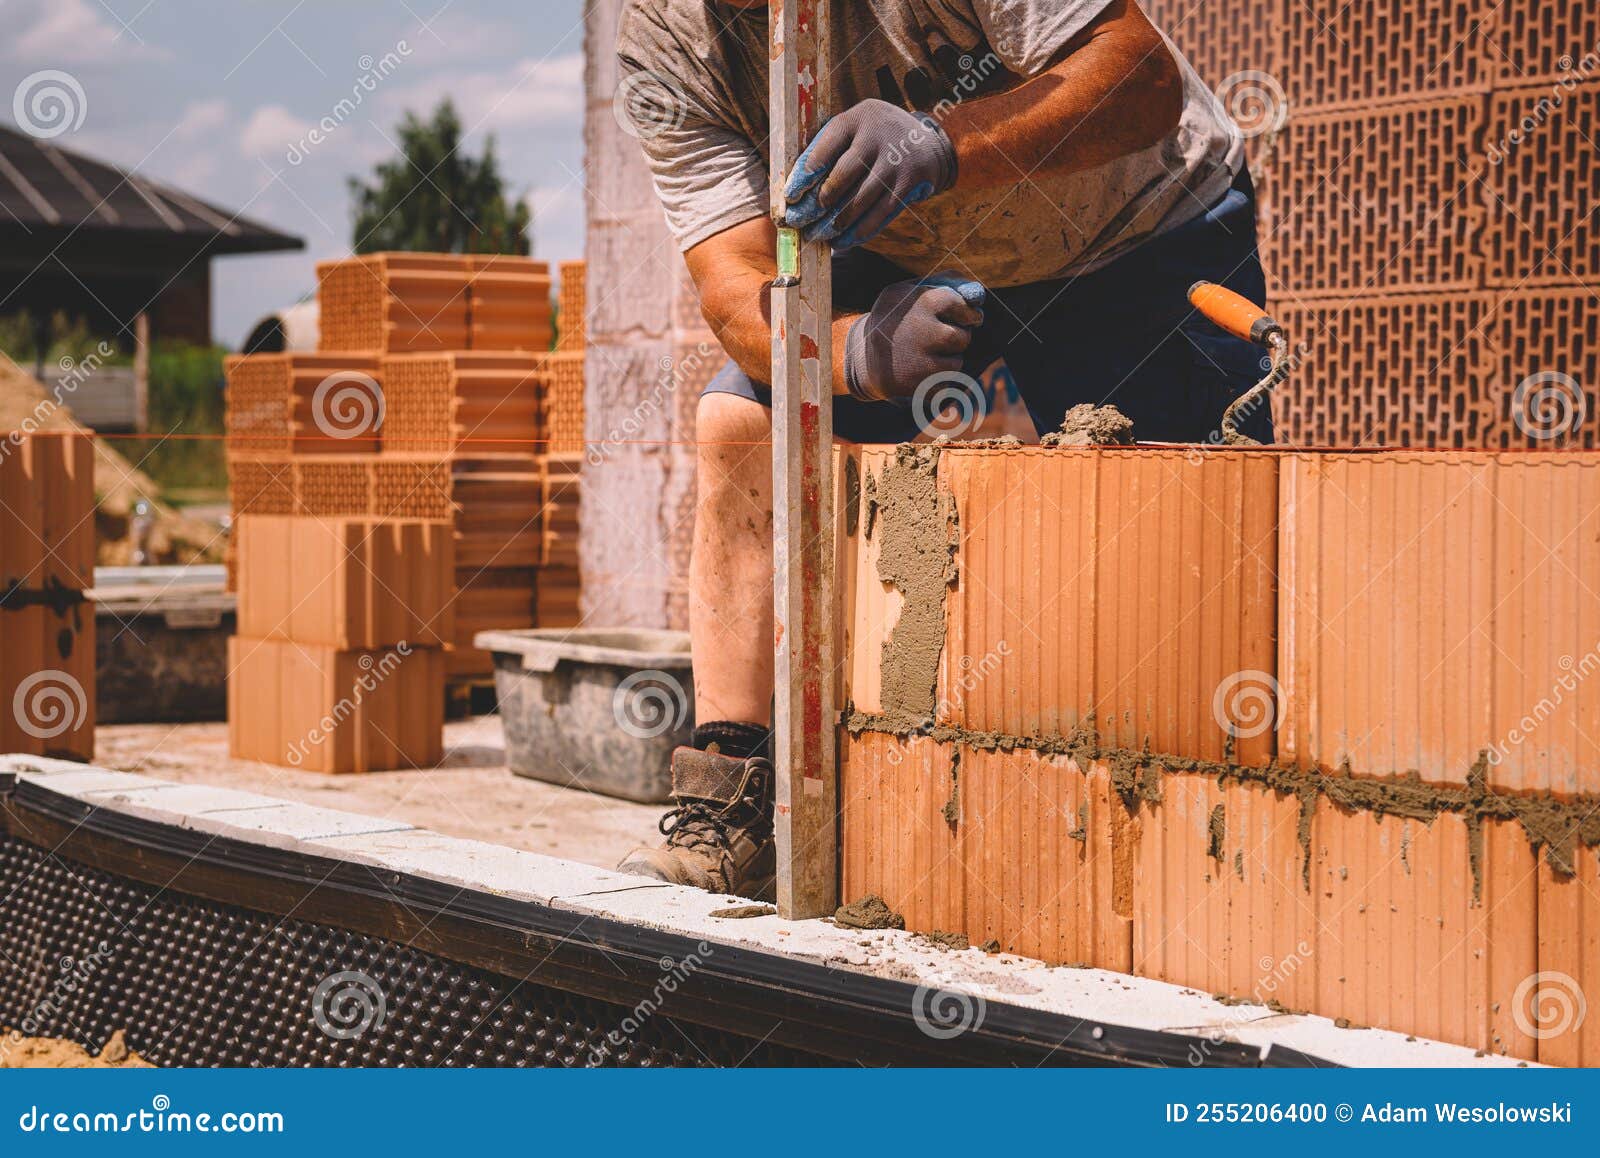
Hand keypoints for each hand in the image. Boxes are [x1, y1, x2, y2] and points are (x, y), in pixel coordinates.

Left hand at [783, 99, 956, 250]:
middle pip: (844, 174)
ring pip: (862, 198)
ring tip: (825, 234)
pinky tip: (847, 240)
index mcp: (857, 118)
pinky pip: (882, 211)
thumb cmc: (876, 138)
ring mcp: (895, 159)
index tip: (791, 196)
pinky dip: (863, 229)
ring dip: (841, 220)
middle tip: (805, 219)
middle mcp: (877, 136)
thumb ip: (831, 145)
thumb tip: (799, 183)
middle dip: (822, 201)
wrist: (928, 142)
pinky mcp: (909, 181)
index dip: (806, 173)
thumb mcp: (856, 127)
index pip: (827, 145)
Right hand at [844, 273, 985, 401]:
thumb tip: (977, 293)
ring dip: (948, 360)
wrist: (860, 357)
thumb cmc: (892, 320)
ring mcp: (920, 361)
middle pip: (963, 338)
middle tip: (943, 338)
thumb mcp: (905, 292)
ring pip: (956, 363)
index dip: (968, 314)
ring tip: (927, 355)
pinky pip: (947, 385)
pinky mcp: (918, 385)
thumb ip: (941, 286)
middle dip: (959, 339)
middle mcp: (922, 330)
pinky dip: (940, 380)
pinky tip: (923, 372)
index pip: (961, 306)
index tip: (968, 318)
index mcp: (921, 302)